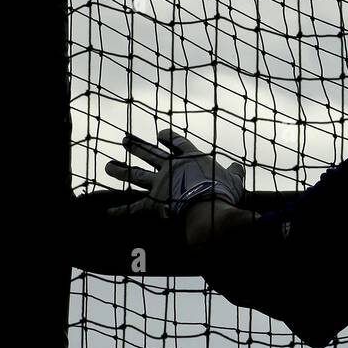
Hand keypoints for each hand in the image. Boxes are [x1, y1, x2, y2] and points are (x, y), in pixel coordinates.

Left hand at [105, 129, 245, 218]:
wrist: (208, 205)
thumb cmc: (223, 191)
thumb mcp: (233, 179)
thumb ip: (233, 173)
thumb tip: (238, 168)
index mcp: (191, 158)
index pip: (177, 143)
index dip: (168, 137)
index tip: (160, 134)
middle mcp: (171, 167)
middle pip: (150, 154)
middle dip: (137, 147)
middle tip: (126, 140)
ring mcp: (160, 184)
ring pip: (136, 174)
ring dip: (121, 170)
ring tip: (109, 166)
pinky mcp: (154, 202)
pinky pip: (134, 207)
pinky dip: (122, 210)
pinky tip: (108, 213)